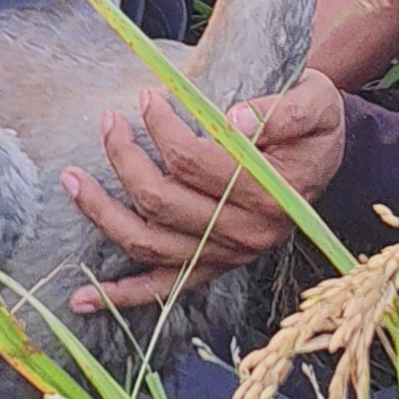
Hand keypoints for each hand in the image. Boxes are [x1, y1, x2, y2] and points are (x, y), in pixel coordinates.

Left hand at [62, 70, 345, 314]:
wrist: (327, 155)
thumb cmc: (315, 123)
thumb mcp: (314, 101)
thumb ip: (280, 111)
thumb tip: (233, 120)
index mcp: (268, 193)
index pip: (194, 163)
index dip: (162, 130)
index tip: (146, 99)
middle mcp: (245, 234)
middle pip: (162, 201)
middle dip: (124, 159)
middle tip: (108, 122)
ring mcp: (225, 256)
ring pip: (148, 244)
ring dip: (102, 213)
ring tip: (71, 180)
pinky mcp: (212, 267)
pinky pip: (161, 288)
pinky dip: (121, 295)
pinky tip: (82, 299)